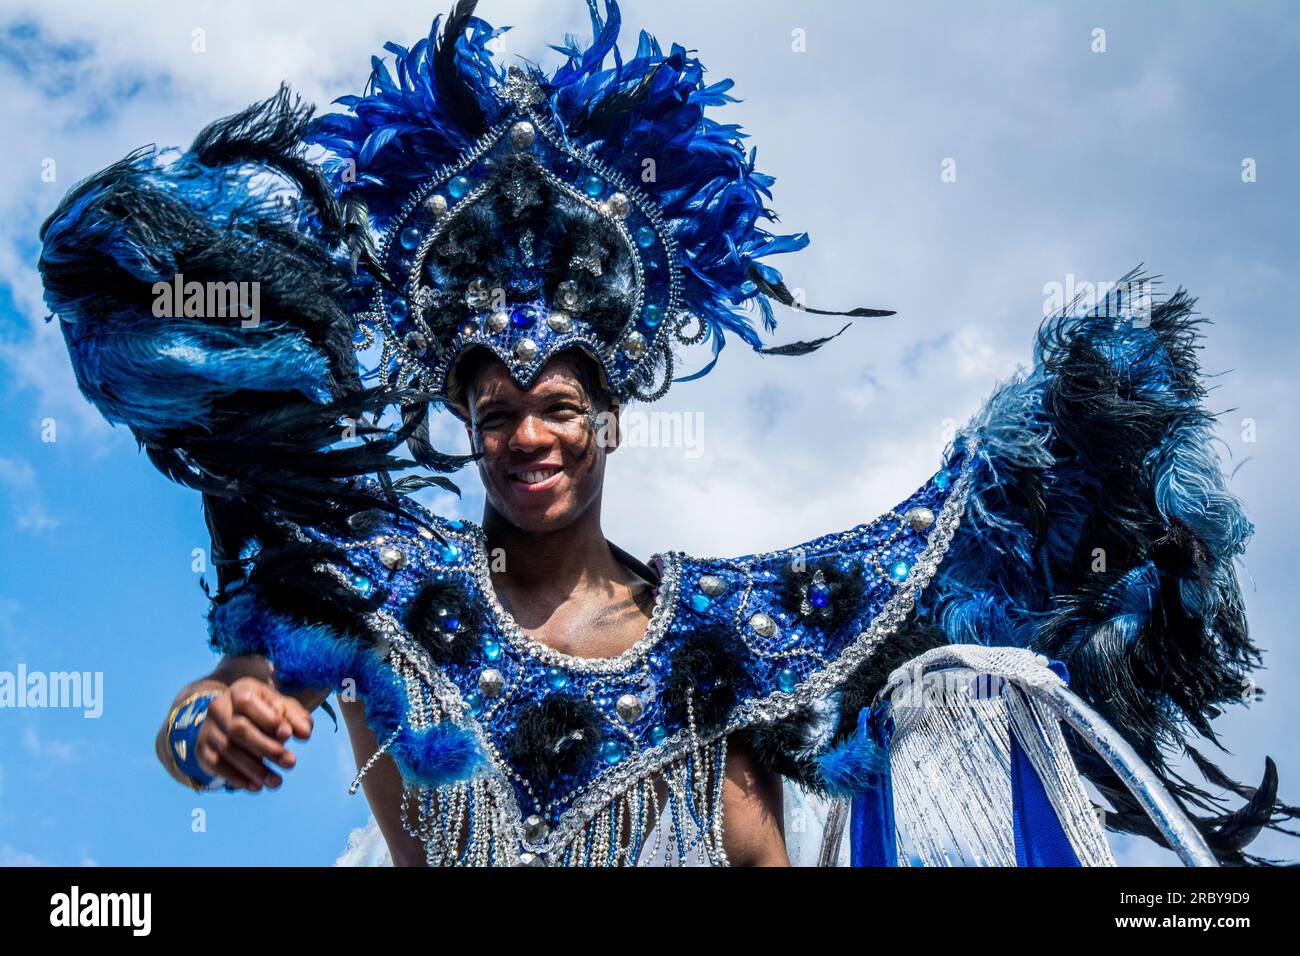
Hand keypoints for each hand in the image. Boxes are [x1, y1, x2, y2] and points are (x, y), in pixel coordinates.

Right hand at [195, 678, 313, 791]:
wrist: (231, 719)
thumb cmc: (265, 712)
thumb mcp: (282, 708)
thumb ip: (296, 718)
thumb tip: (304, 733)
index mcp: (240, 690)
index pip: (247, 703)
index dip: (268, 719)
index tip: (289, 735)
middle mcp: (219, 708)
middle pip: (239, 729)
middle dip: (267, 748)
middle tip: (291, 763)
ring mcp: (208, 729)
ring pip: (228, 750)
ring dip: (254, 768)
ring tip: (276, 782)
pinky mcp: (202, 749)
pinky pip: (216, 765)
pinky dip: (236, 777)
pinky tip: (255, 786)